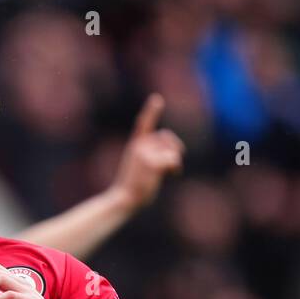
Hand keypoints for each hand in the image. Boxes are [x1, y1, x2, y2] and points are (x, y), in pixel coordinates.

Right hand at [110, 94, 184, 210]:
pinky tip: (172, 175)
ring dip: (175, 161)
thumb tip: (175, 154)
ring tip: (169, 173)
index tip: (157, 99)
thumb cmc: (133, 188)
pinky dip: (176, 168)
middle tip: (172, 165)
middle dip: (174, 148)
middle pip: (167, 138)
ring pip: (172, 150)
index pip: (144, 123)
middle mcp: (140, 145)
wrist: (123, 199)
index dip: (151, 111)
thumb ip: (154, 156)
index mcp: (135, 145)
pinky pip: (173, 159)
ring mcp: (145, 153)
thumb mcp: (141, 168)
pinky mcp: (152, 163)